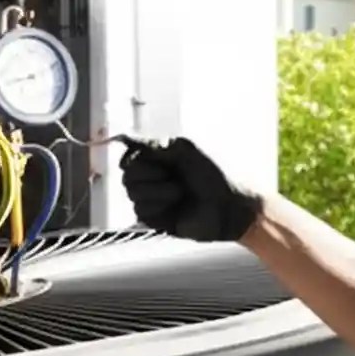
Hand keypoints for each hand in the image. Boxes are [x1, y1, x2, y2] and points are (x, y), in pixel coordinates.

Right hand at [118, 137, 263, 241]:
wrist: (231, 207)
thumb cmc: (217, 176)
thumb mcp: (187, 151)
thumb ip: (155, 144)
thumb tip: (123, 136)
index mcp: (163, 158)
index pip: (130, 155)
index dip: (131, 157)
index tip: (140, 158)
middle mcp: (156, 177)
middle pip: (127, 175)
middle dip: (148, 175)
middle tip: (172, 177)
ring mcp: (155, 198)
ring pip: (132, 193)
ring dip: (158, 192)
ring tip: (181, 193)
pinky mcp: (157, 219)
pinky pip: (140, 211)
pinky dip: (158, 207)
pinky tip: (176, 207)